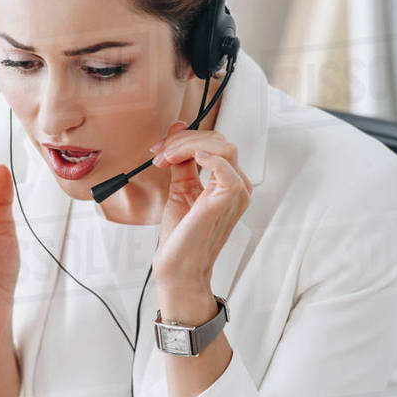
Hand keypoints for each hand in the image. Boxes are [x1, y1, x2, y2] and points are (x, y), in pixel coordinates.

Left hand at [149, 120, 251, 290]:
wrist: (179, 266)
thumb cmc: (182, 236)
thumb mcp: (180, 188)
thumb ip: (181, 159)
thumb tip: (177, 129)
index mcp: (228, 182)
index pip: (215, 143)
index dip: (185, 140)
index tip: (160, 150)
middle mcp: (237, 185)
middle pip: (218, 141)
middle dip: (184, 141)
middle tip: (160, 154)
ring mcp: (236, 193)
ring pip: (222, 147)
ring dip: (188, 146)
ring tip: (166, 158)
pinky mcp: (228, 199)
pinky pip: (227, 166)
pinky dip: (208, 156)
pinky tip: (191, 159)